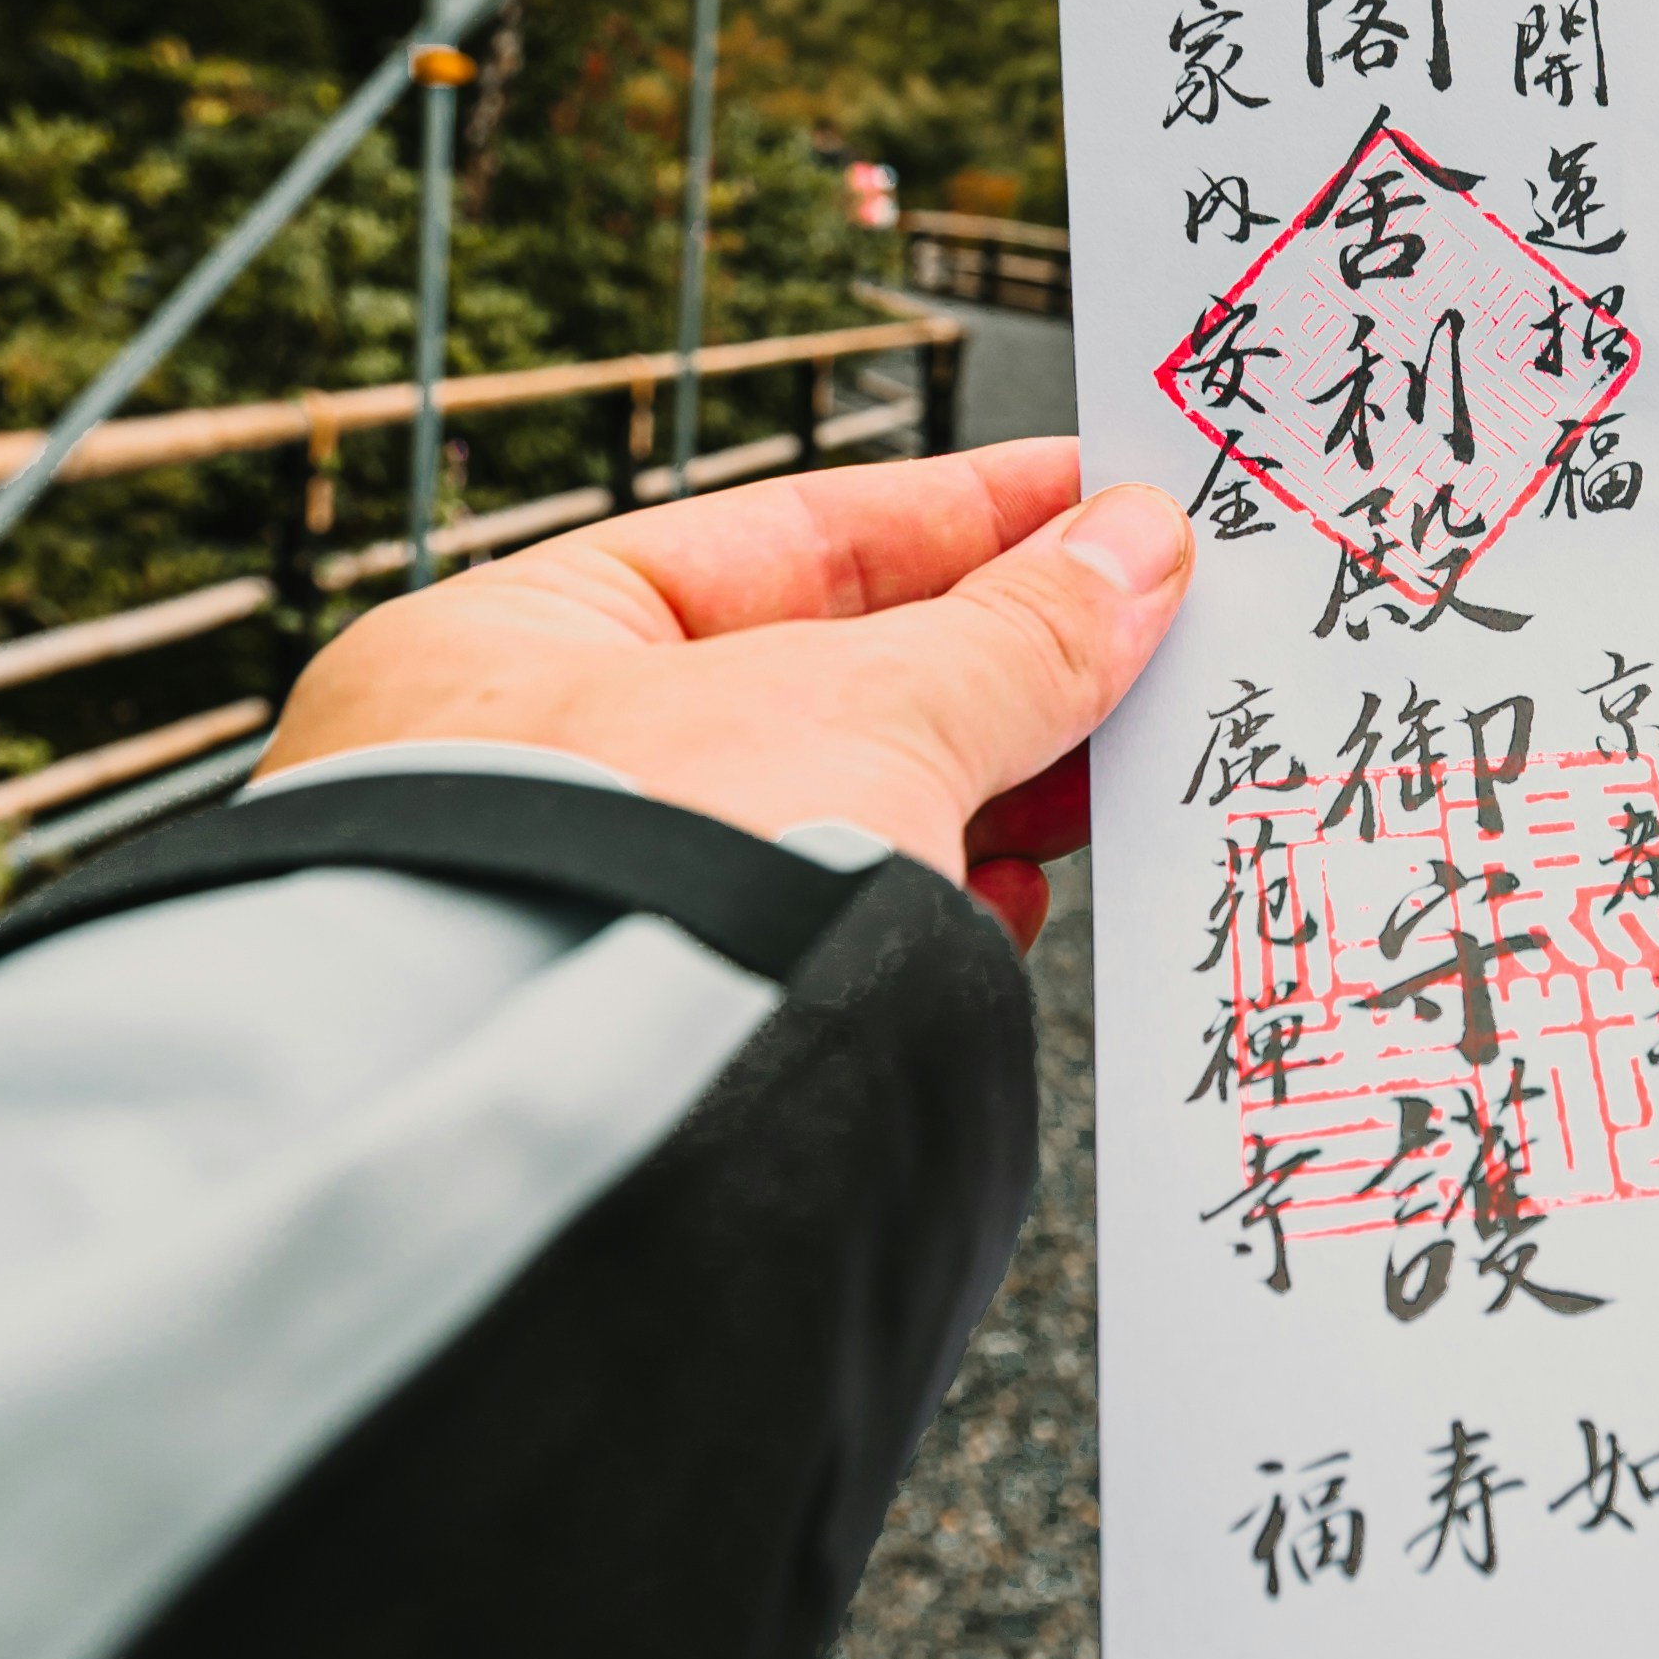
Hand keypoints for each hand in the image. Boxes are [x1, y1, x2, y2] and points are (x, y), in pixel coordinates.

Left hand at [253, 437, 1190, 951]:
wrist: (582, 1164)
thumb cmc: (649, 896)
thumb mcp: (868, 719)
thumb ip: (1015, 636)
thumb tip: (1135, 550)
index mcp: (511, 650)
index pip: (776, 538)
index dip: (955, 511)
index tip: (1092, 493)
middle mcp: (525, 778)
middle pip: (814, 675)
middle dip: (990, 661)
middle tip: (1147, 630)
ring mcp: (593, 910)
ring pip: (831, 809)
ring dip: (981, 785)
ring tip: (1110, 769)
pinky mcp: (664, 1029)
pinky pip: (823, 932)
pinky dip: (929, 899)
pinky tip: (1017, 893)